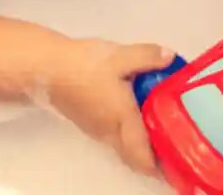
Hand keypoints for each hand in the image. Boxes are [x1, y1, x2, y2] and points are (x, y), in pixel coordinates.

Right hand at [44, 38, 173, 175]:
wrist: (45, 68)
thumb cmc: (83, 66)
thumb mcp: (120, 56)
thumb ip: (148, 57)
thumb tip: (170, 58)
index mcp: (123, 121)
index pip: (143, 158)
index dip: (160, 167)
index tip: (177, 163)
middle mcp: (109, 132)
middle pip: (133, 157)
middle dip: (152, 158)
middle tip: (172, 145)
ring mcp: (95, 129)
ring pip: (122, 147)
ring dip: (139, 145)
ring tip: (157, 127)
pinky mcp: (85, 121)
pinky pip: (112, 136)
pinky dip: (126, 133)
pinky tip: (132, 113)